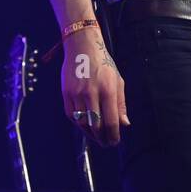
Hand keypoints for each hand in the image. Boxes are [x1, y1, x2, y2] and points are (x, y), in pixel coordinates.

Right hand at [61, 26, 128, 146]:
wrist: (82, 48)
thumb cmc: (104, 65)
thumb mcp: (118, 81)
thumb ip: (120, 104)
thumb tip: (124, 124)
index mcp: (108, 90)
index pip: (111, 121)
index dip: (113, 136)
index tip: (115, 142)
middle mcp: (91, 93)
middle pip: (96, 126)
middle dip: (102, 138)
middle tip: (106, 143)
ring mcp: (76, 94)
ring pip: (83, 123)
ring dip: (90, 134)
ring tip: (97, 137)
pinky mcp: (65, 94)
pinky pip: (72, 116)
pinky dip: (79, 124)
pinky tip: (86, 126)